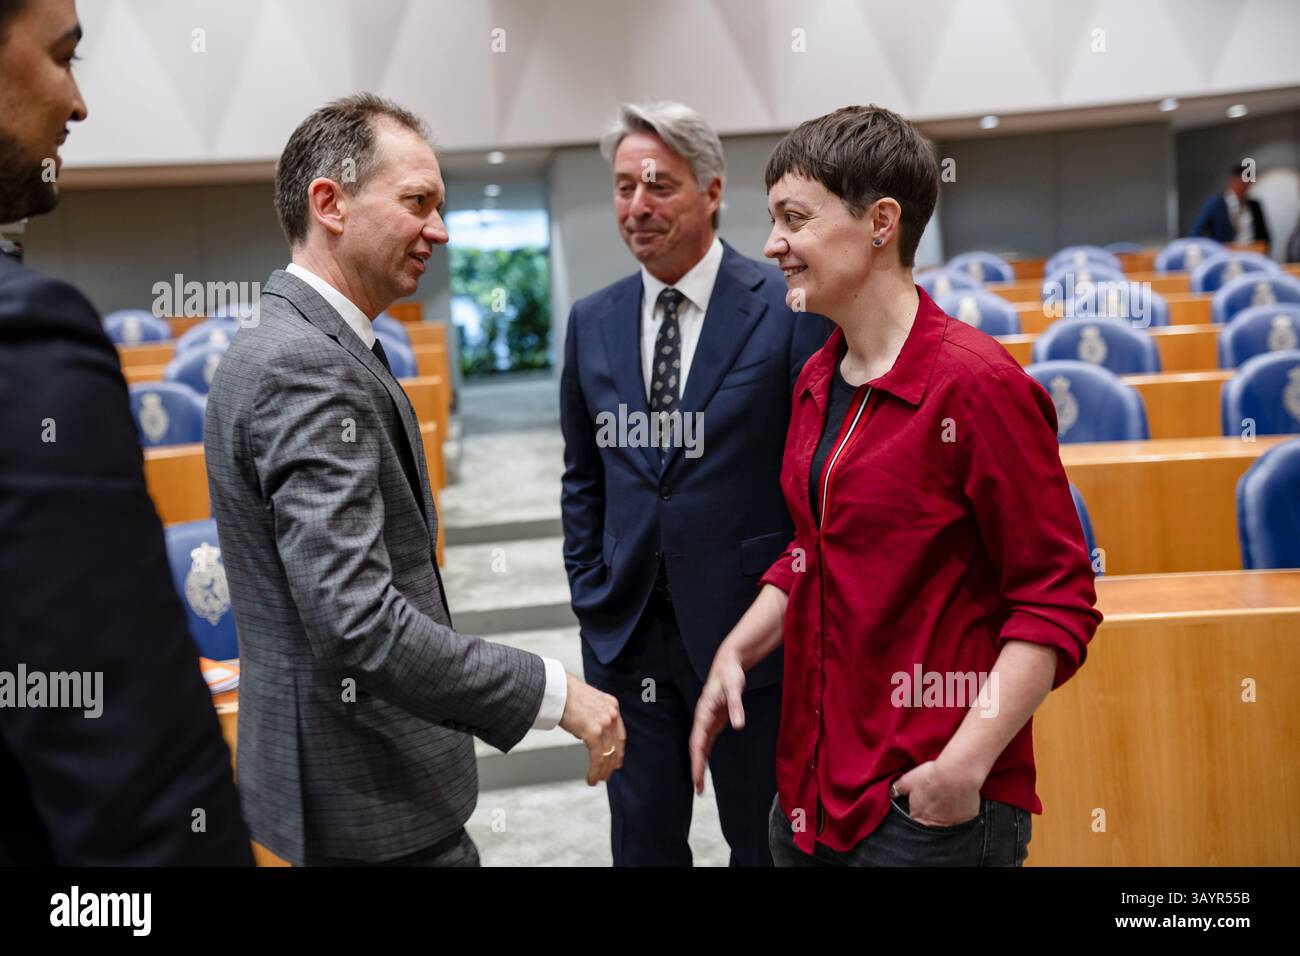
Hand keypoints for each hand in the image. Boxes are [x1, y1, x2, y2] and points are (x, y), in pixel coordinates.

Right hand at [559, 672, 624, 785]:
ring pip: (607, 755)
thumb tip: (590, 733)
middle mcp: (611, 714)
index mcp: (612, 706)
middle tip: (606, 775)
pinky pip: (597, 757)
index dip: (619, 750)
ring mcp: (604, 724)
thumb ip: (594, 716)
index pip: (619, 734)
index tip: (617, 761)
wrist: (556, 690)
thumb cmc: (565, 694)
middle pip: (616, 746)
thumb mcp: (588, 702)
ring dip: (602, 770)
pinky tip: (591, 778)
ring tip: (597, 779)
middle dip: (611, 764)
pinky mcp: (594, 733)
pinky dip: (595, 770)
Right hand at [688, 649, 746, 794]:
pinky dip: (706, 753)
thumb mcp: (735, 688)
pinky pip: (707, 740)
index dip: (697, 761)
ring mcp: (708, 719)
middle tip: (698, 789)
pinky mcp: (715, 718)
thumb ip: (736, 706)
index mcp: (704, 712)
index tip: (697, 777)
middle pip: (696, 747)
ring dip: (700, 763)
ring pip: (701, 745)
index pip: (698, 742)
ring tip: (699, 783)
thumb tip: (739, 726)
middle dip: (696, 768)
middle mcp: (703, 718)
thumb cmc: (730, 674)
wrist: (728, 663)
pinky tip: (706, 763)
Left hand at [891, 759, 982, 827]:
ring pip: (947, 822)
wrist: (956, 775)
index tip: (921, 802)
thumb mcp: (909, 779)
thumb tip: (894, 791)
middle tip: (935, 800)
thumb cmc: (932, 776)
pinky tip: (959, 800)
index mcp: (918, 815)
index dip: (917, 810)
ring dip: (946, 814)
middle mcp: (934, 824)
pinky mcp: (966, 820)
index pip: (914, 819)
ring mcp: (952, 824)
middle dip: (931, 814)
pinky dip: (960, 812)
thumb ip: (899, 788)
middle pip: (930, 823)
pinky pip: (962, 819)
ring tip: (947, 800)